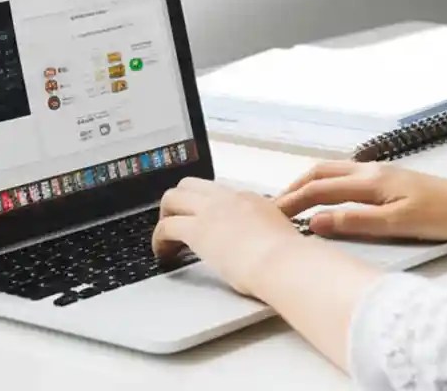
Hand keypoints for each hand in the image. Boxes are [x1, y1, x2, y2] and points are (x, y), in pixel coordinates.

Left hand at [151, 177, 303, 295]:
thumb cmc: (287, 257)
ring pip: (172, 198)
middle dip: (178, 202)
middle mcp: (227, 199)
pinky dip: (159, 240)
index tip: (201, 221)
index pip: (217, 193)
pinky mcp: (197, 230)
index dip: (204, 207)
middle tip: (176, 224)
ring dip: (164, 217)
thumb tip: (266, 240)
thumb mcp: (281, 234)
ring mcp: (210, 211)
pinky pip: (165, 227)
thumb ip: (269, 231)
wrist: (283, 262)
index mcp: (248, 199)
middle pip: (189, 185)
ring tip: (165, 240)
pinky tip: (163, 254)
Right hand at [275, 161, 446, 240]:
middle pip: (322, 171)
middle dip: (296, 186)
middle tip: (276, 206)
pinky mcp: (391, 178)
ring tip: (296, 201)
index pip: (320, 188)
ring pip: (335, 170)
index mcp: (371, 180)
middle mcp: (372, 170)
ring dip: (312, 182)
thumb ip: (354, 222)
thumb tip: (317, 220)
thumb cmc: (441, 217)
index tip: (273, 214)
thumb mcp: (395, 225)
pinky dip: (329, 183)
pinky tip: (330, 196)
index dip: (293, 201)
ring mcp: (382, 171)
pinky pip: (348, 175)